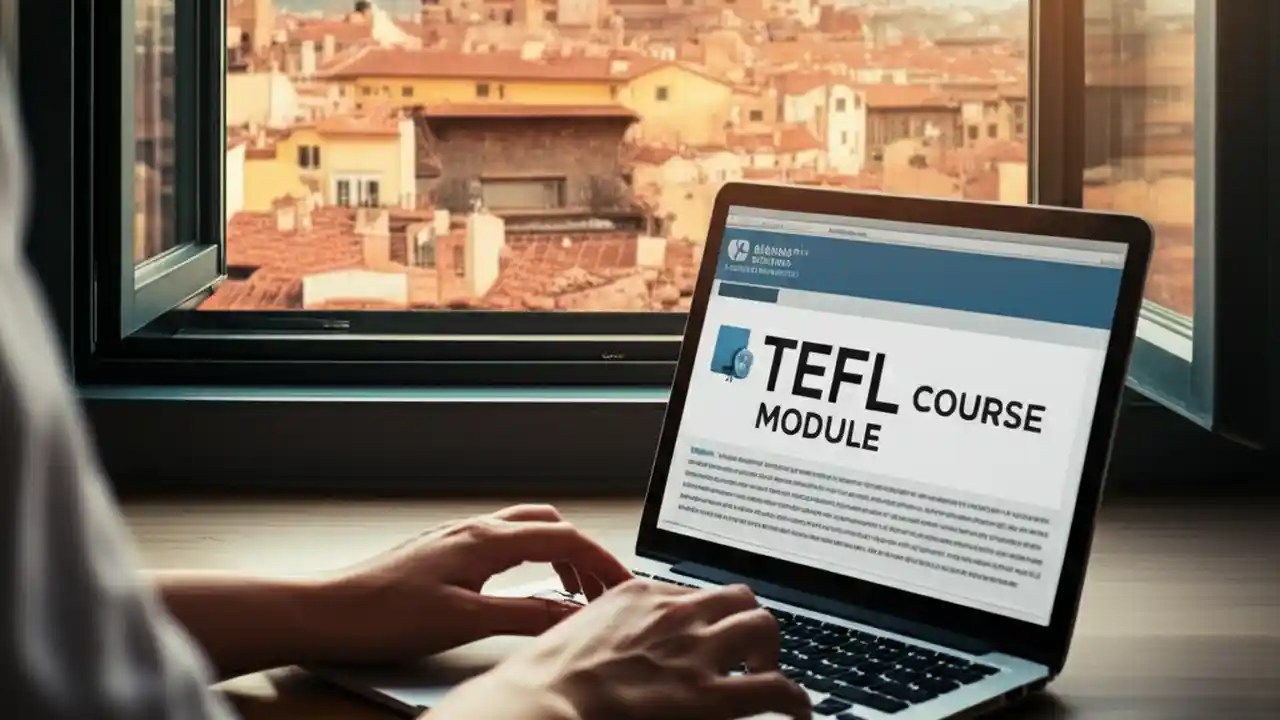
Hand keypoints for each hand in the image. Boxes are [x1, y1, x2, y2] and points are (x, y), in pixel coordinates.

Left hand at [320, 504, 631, 663]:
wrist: (327, 610)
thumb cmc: (386, 614)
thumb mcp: (466, 621)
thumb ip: (525, 616)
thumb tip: (572, 615)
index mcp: (487, 540)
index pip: (565, 537)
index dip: (602, 560)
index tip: (624, 584)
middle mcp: (475, 530)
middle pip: (550, 525)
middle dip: (584, 552)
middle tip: (601, 588)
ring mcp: (457, 539)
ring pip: (525, 531)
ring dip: (557, 553)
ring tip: (570, 590)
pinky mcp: (443, 553)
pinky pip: (502, 544)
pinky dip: (529, 560)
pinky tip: (522, 586)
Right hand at [431, 580, 810, 719]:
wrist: (545, 703)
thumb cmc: (547, 681)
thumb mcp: (580, 635)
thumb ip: (610, 631)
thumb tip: (620, 647)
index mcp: (639, 594)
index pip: (693, 593)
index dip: (708, 617)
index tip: (710, 634)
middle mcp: (676, 613)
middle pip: (738, 598)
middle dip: (748, 623)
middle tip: (748, 653)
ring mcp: (697, 650)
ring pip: (763, 628)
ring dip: (771, 652)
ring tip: (770, 677)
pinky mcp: (712, 695)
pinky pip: (776, 687)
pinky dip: (794, 699)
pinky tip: (797, 711)